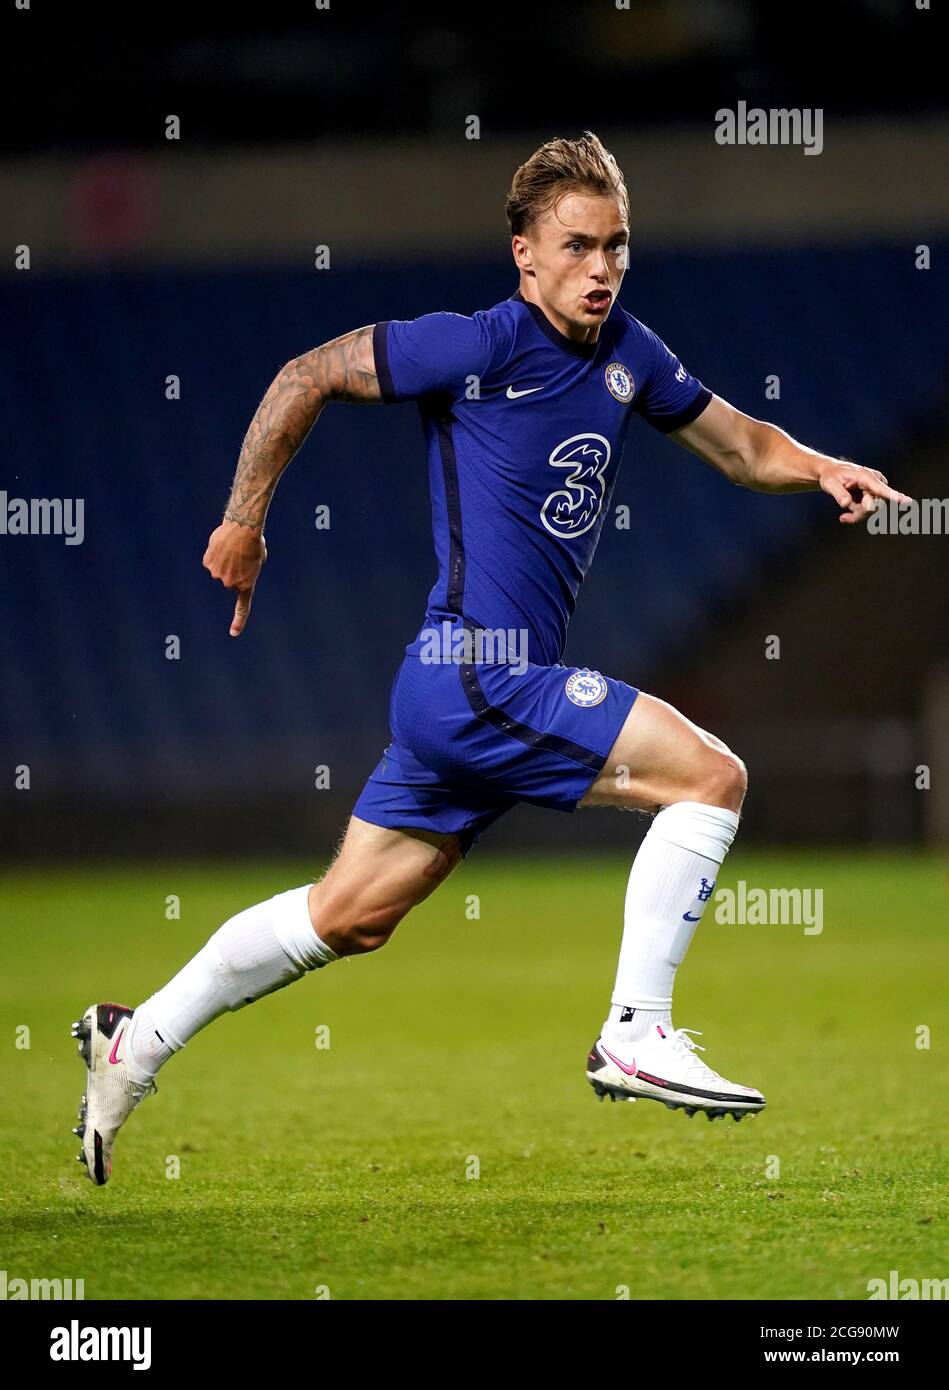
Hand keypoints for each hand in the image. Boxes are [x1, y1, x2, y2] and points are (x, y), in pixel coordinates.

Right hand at [202, 520, 267, 635]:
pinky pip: (210, 560)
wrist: (242, 527)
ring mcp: (217, 574)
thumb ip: (248, 568)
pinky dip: (214, 554)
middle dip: (234, 569)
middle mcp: (230, 584)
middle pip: (229, 580)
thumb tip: (238, 567)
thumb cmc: (254, 541)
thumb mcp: (258, 557)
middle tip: (240, 554)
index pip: (242, 607)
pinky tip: (221, 545)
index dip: (239, 621)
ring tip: (231, 548)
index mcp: (246, 584)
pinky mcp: (208, 563)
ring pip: (219, 569)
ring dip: (223, 560)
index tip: (234, 634)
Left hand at [819, 461, 912, 525]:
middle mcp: (875, 483)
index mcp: (866, 477)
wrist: (832, 474)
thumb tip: (846, 503)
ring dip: (857, 515)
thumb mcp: (829, 483)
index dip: (894, 497)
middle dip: (859, 513)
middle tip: (844, 517)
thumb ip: (838, 493)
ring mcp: (875, 490)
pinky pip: (868, 512)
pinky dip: (856, 516)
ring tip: (843, 515)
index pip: (882, 489)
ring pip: (872, 511)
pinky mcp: (873, 496)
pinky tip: (845, 517)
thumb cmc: (831, 476)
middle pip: (875, 506)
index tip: (907, 502)